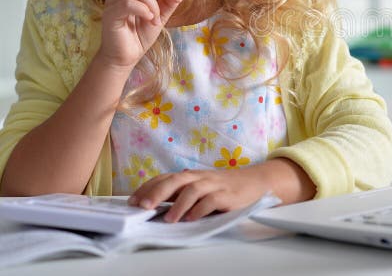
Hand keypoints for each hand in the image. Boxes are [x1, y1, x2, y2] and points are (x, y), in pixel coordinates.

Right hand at [98, 0, 183, 70]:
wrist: (126, 56)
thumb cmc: (140, 35)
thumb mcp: (161, 16)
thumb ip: (168, 1)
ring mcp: (114, 0)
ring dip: (154, 6)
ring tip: (155, 19)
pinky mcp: (111, 12)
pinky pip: (132, 3)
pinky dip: (146, 11)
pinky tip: (148, 21)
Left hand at [129, 166, 274, 222]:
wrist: (255, 181)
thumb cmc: (224, 187)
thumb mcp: (200, 187)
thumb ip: (181, 194)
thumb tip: (153, 206)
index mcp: (191, 176)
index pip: (165, 178)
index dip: (147, 188)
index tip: (132, 201)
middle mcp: (200, 178)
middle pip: (175, 180)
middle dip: (157, 193)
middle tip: (143, 207)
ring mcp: (214, 185)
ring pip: (193, 190)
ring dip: (178, 205)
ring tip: (169, 219)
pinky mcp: (227, 195)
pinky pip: (212, 200)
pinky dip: (200, 209)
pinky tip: (192, 218)